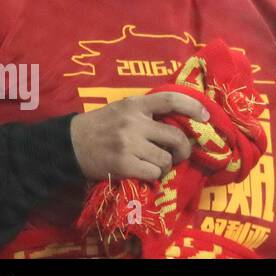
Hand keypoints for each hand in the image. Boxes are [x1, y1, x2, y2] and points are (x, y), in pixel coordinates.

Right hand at [69, 92, 207, 181]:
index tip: (206, 116)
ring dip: (166, 165)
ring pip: (166, 158)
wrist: (69, 144)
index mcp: (135, 104)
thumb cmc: (100, 125)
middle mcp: (134, 123)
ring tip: (157, 164)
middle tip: (181, 154)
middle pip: (175, 136)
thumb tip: (181, 119)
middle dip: (184, 148)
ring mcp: (128, 144)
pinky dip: (155, 175)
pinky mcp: (122, 165)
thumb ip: (147, 111)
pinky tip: (146, 173)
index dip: (193, 106)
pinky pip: (153, 173)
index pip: (171, 99)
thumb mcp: (123, 108)